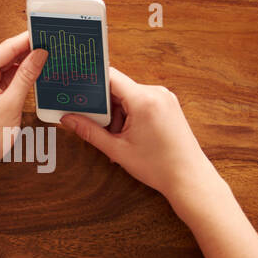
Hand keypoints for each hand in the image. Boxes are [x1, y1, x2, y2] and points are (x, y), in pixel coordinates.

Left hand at [0, 32, 46, 179]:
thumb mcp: (11, 103)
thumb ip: (26, 75)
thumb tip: (40, 53)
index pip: (7, 48)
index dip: (28, 39)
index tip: (47, 32)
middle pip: (6, 54)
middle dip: (29, 49)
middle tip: (53, 43)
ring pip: (7, 65)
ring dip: (26, 62)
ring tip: (49, 56)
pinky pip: (4, 76)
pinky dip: (19, 75)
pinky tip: (36, 72)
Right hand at [59, 67, 220, 207]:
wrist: (190, 179)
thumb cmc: (160, 167)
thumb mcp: (117, 150)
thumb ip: (89, 131)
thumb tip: (67, 119)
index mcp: (144, 100)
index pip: (109, 77)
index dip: (89, 81)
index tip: (75, 87)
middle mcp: (156, 93)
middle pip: (117, 88)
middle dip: (103, 107)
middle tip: (96, 125)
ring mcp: (164, 98)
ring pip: (127, 96)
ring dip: (117, 114)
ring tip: (118, 138)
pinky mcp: (167, 105)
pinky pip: (139, 102)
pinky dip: (129, 115)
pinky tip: (129, 135)